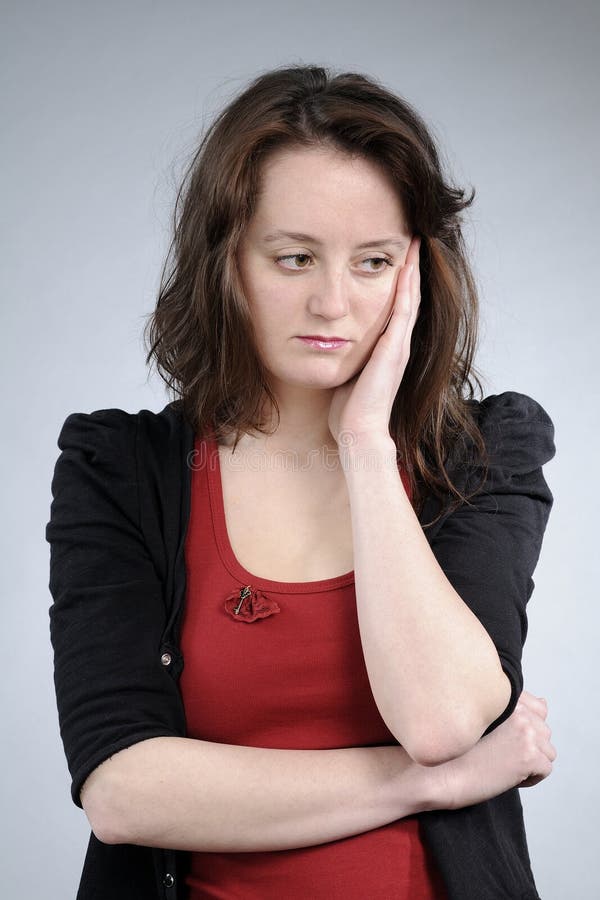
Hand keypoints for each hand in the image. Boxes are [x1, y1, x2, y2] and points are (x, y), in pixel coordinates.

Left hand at [327, 235, 421, 447]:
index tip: (397, 253)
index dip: (399, 279)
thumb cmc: (349, 409)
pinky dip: (407, 288)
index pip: (397, 305)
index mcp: (387, 347)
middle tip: (414, 236)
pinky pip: (403, 311)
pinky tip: (407, 267)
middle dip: (411, 266)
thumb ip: (345, 354)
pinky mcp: (395, 349)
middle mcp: (398, 343)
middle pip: (409, 295)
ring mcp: (399, 345)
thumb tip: (327, 341)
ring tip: (416, 242)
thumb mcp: (347, 372)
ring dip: (413, 269)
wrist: (359, 431)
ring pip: (410, 298)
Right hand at [437, 689, 556, 810]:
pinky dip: (530, 778)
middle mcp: (519, 711)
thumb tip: (545, 704)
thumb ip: (516, 709)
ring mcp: (525, 732)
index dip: (527, 728)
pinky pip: (545, 770)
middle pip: (544, 732)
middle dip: (529, 747)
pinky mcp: (529, 755)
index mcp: (507, 698)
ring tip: (502, 765)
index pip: (540, 708)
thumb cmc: (457, 749)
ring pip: (548, 752)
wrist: (441, 773)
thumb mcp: (486, 720)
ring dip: (530, 762)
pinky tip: (506, 776)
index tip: (505, 738)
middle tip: (500, 754)